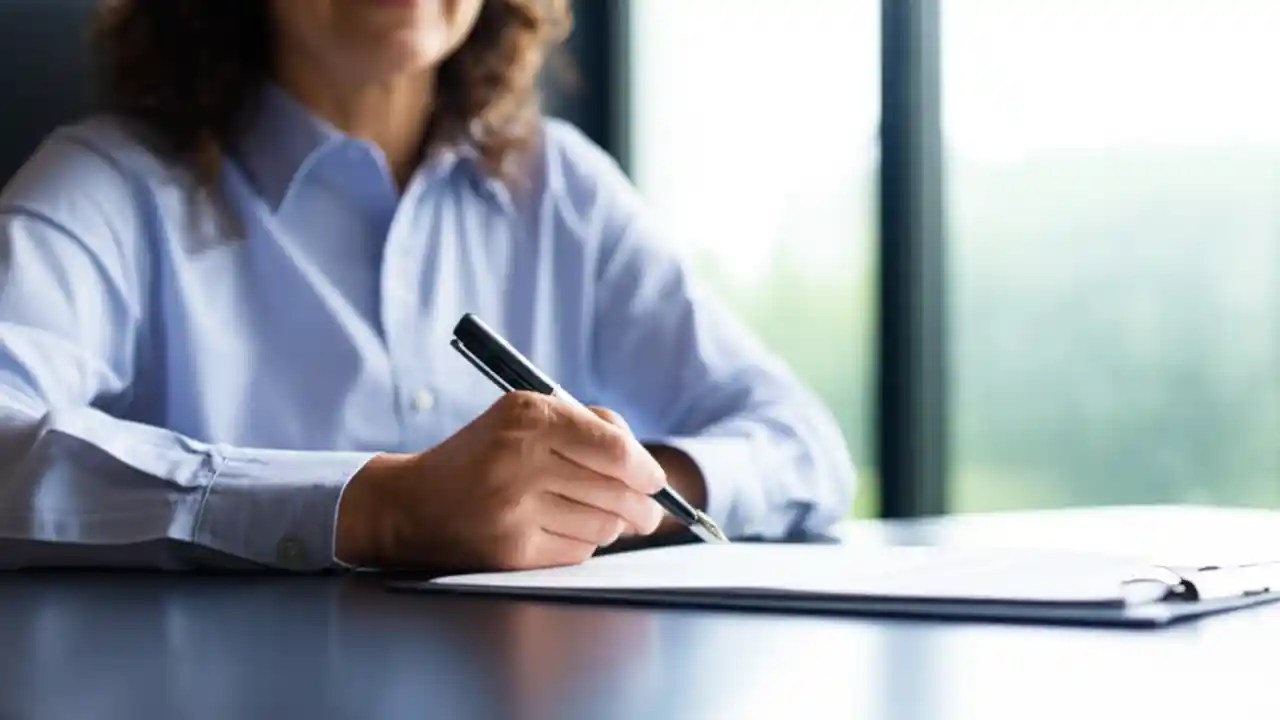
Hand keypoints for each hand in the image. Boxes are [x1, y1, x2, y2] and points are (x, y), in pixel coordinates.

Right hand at [335, 392, 665, 570]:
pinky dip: (584, 544)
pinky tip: (565, 530)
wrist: (412, 504)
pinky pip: (578, 551)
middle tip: (648, 512)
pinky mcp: (512, 550)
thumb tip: (645, 468)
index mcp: (528, 416)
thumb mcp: (524, 417)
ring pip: (602, 524)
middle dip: (642, 506)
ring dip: (613, 525)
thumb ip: (586, 426)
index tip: (655, 481)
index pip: (613, 448)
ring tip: (601, 517)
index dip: (646, 469)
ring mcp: (515, 508)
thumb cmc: (482, 456)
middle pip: (615, 490)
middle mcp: (521, 458)